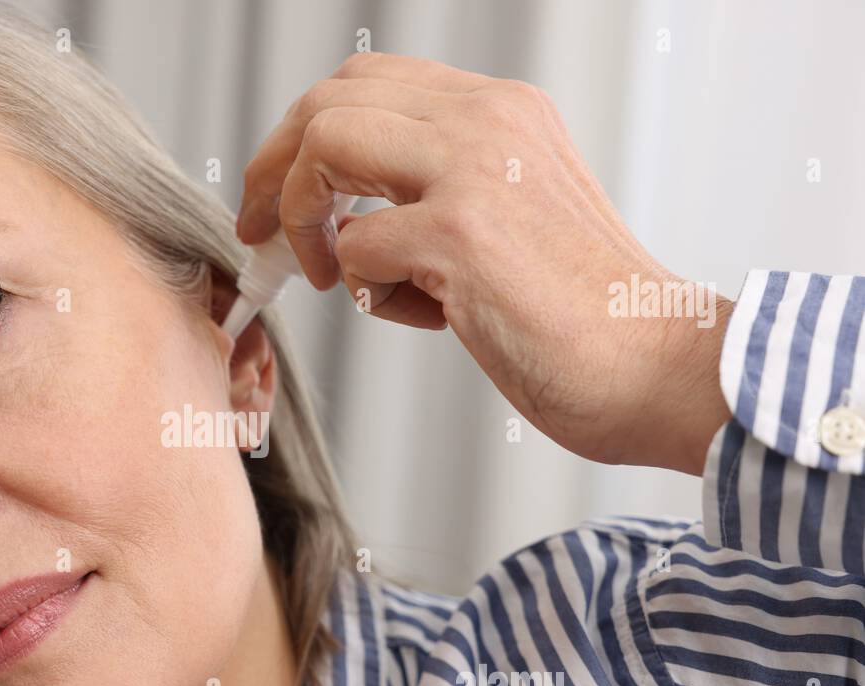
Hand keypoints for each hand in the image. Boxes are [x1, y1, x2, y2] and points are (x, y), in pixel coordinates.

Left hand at [236, 52, 731, 475]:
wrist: (657, 367)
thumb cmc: (584, 317)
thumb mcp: (513, 220)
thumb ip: (438, 194)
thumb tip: (346, 219)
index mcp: (502, 114)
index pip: (369, 85)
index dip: (302, 137)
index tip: (278, 198)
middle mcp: (490, 121)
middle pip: (331, 99)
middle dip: (272, 167)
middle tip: (259, 231)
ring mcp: (477, 169)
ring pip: (326, 145)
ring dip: (304, 220)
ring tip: (337, 277)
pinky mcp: (464, 233)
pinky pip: (358, 246)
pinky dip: (370, 292)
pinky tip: (429, 316)